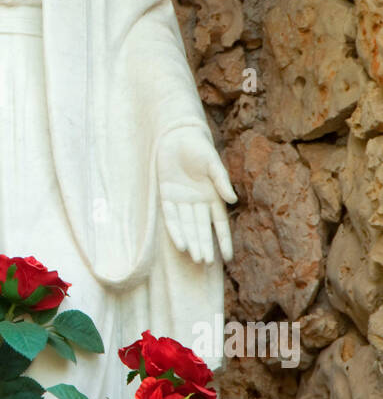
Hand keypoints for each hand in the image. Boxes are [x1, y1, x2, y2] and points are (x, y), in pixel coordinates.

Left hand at [157, 128, 235, 264]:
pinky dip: (175, 231)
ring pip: (187, 226)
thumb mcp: (212, 162)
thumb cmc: (198, 147)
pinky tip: (180, 245)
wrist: (176, 135)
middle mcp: (197, 202)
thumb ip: (221, 181)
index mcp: (212, 196)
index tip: (228, 258)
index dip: (224, 240)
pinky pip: (170, 217)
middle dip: (204, 245)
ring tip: (196, 258)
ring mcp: (181, 200)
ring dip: (191, 242)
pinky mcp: (166, 196)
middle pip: (202, 228)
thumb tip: (233, 199)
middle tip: (206, 263)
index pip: (219, 223)